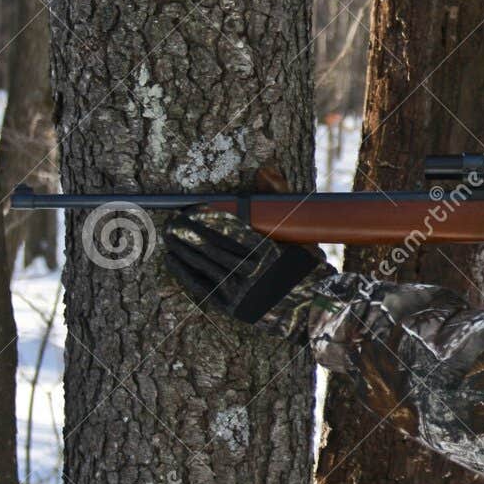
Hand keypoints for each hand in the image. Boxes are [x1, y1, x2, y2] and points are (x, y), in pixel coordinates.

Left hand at [162, 209, 333, 326]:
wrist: (316, 314)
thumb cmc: (310, 272)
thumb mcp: (302, 236)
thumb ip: (281, 203)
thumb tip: (266, 169)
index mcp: (270, 253)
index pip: (230, 230)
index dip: (207, 218)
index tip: (192, 209)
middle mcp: (253, 273)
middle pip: (211, 247)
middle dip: (188, 233)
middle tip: (172, 221)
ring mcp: (242, 292)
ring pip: (204, 266)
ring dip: (183, 250)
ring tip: (167, 235)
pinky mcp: (234, 308)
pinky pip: (203, 287)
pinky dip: (185, 273)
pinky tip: (172, 260)